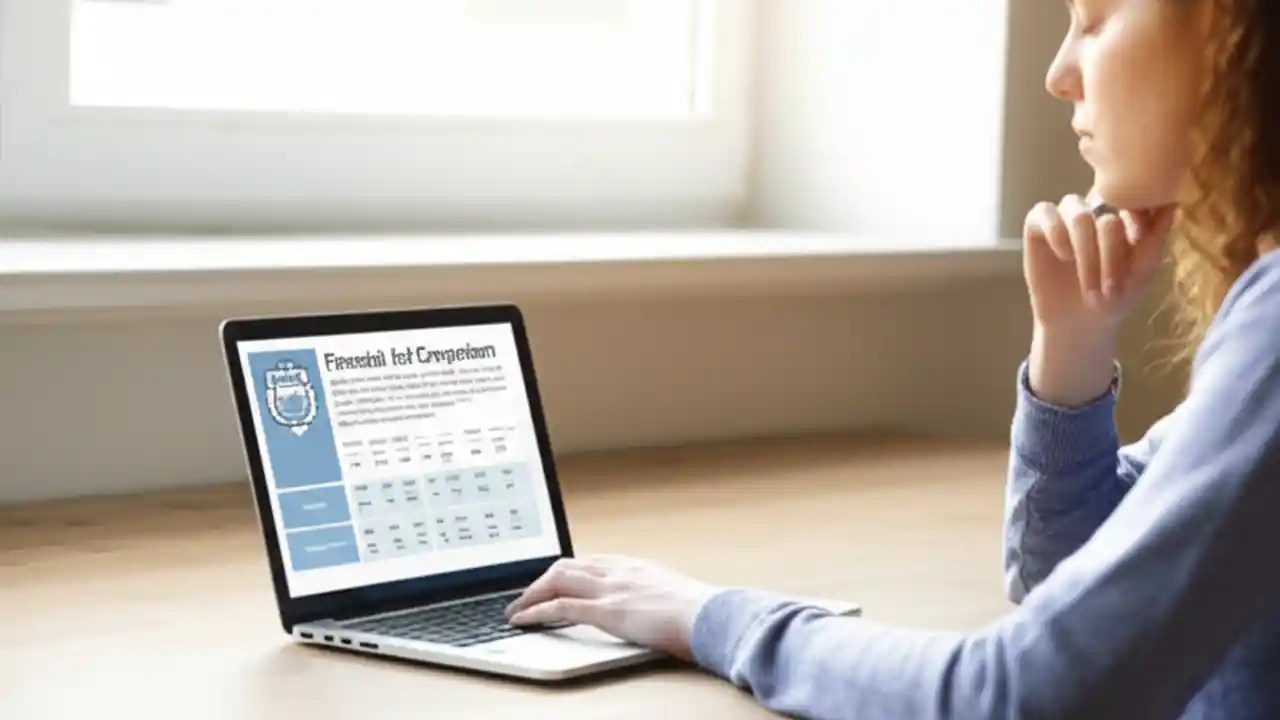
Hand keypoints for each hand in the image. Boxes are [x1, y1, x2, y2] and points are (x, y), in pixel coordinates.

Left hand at [504, 555, 719, 660]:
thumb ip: (655, 595)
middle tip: (526, 597)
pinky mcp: (606, 609)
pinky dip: (535, 611)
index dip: (565, 572)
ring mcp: (611, 588)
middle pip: (566, 565)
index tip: (551, 582)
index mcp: (634, 565)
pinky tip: (521, 620)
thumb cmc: (700, 613)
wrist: (711, 616)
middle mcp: (618, 570)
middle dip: (541, 580)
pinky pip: (560, 606)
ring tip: (516, 609)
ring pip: (556, 579)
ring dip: (530, 594)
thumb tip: (653, 608)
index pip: (588, 561)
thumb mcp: (672, 595)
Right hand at [1023, 193, 1174, 332]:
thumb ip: (1157, 235)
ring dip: (1085, 252)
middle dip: (1109, 255)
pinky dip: (1057, 234)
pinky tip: (1063, 257)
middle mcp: (1095, 210)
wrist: (1078, 325)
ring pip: (1078, 212)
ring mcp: (1066, 215)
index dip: (1136, 224)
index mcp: (1123, 217)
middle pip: (1106, 214)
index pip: (1132, 200)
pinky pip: (1046, 212)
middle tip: (1110, 291)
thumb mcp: (1144, 269)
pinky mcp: (1038, 224)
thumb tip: (1173, 200)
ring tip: (1086, 284)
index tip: (1138, 254)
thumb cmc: (1115, 298)